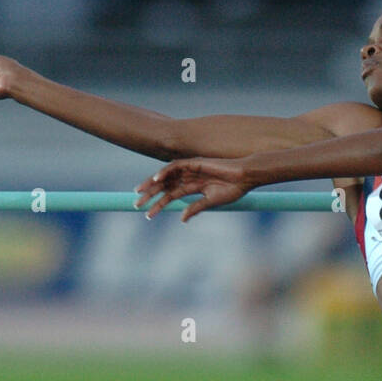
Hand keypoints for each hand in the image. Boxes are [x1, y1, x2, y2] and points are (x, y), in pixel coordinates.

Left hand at [134, 157, 251, 220]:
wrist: (245, 177)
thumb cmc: (233, 190)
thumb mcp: (211, 202)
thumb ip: (196, 208)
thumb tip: (182, 219)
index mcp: (193, 188)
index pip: (171, 196)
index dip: (159, 205)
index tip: (147, 215)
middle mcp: (189, 178)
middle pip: (165, 186)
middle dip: (150, 195)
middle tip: (136, 204)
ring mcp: (191, 170)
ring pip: (166, 176)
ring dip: (152, 183)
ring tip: (141, 192)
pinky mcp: (194, 162)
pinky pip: (176, 166)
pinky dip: (165, 171)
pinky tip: (156, 179)